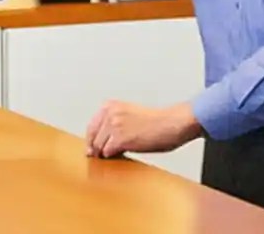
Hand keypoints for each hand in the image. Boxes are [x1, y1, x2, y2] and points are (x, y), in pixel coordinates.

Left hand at [84, 101, 202, 158]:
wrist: (172, 123)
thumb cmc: (157, 121)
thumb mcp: (129, 114)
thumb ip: (114, 123)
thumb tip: (100, 142)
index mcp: (110, 105)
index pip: (91, 126)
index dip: (92, 140)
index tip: (92, 148)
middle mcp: (109, 113)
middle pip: (93, 137)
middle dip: (96, 148)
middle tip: (100, 156)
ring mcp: (114, 126)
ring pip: (99, 147)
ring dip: (106, 153)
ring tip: (116, 154)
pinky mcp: (120, 139)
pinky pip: (108, 153)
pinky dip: (113, 157)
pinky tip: (122, 155)